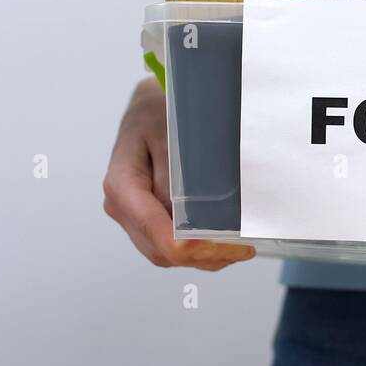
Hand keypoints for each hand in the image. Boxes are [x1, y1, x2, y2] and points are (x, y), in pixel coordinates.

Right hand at [103, 78, 255, 269]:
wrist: (149, 107)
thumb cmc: (160, 114)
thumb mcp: (172, 134)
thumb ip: (179, 178)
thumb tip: (191, 218)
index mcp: (122, 185)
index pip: (154, 231)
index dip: (189, 247)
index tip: (225, 246)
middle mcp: (121, 207)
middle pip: (160, 251)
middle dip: (203, 256)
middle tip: (244, 250)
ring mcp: (131, 217)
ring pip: (165, 254)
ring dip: (202, 258)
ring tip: (240, 249)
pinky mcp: (145, 219)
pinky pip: (168, 245)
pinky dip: (196, 250)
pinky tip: (224, 243)